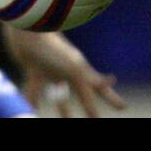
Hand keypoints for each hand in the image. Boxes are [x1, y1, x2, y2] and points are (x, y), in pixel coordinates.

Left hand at [6, 27, 125, 117]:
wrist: (27, 29)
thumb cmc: (53, 48)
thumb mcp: (74, 70)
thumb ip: (90, 85)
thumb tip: (107, 93)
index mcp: (81, 71)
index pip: (100, 89)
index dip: (112, 98)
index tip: (124, 107)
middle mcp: (68, 71)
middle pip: (81, 94)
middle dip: (88, 106)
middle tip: (94, 119)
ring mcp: (51, 70)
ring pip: (57, 95)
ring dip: (61, 109)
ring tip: (64, 121)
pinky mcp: (33, 69)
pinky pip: (34, 90)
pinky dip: (33, 101)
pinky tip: (32, 112)